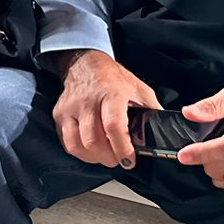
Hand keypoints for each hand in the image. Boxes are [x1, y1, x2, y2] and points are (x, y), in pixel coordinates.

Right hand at [53, 49, 161, 168]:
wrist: (85, 64)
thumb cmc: (114, 79)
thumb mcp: (140, 90)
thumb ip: (151, 112)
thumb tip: (164, 135)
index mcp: (112, 94)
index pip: (113, 126)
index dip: (122, 148)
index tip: (130, 160)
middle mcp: (88, 101)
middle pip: (93, 141)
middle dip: (109, 158)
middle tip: (119, 160)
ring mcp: (70, 108)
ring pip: (77, 145)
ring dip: (94, 158)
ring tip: (105, 156)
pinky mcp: (59, 114)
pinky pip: (67, 142)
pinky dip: (80, 152)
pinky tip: (91, 150)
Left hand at [176, 89, 223, 189]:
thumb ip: (212, 105)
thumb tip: (190, 113)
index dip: (202, 153)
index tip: (183, 155)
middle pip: (220, 165)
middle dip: (204, 154)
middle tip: (210, 139)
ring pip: (221, 176)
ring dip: (212, 163)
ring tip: (223, 146)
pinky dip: (221, 171)